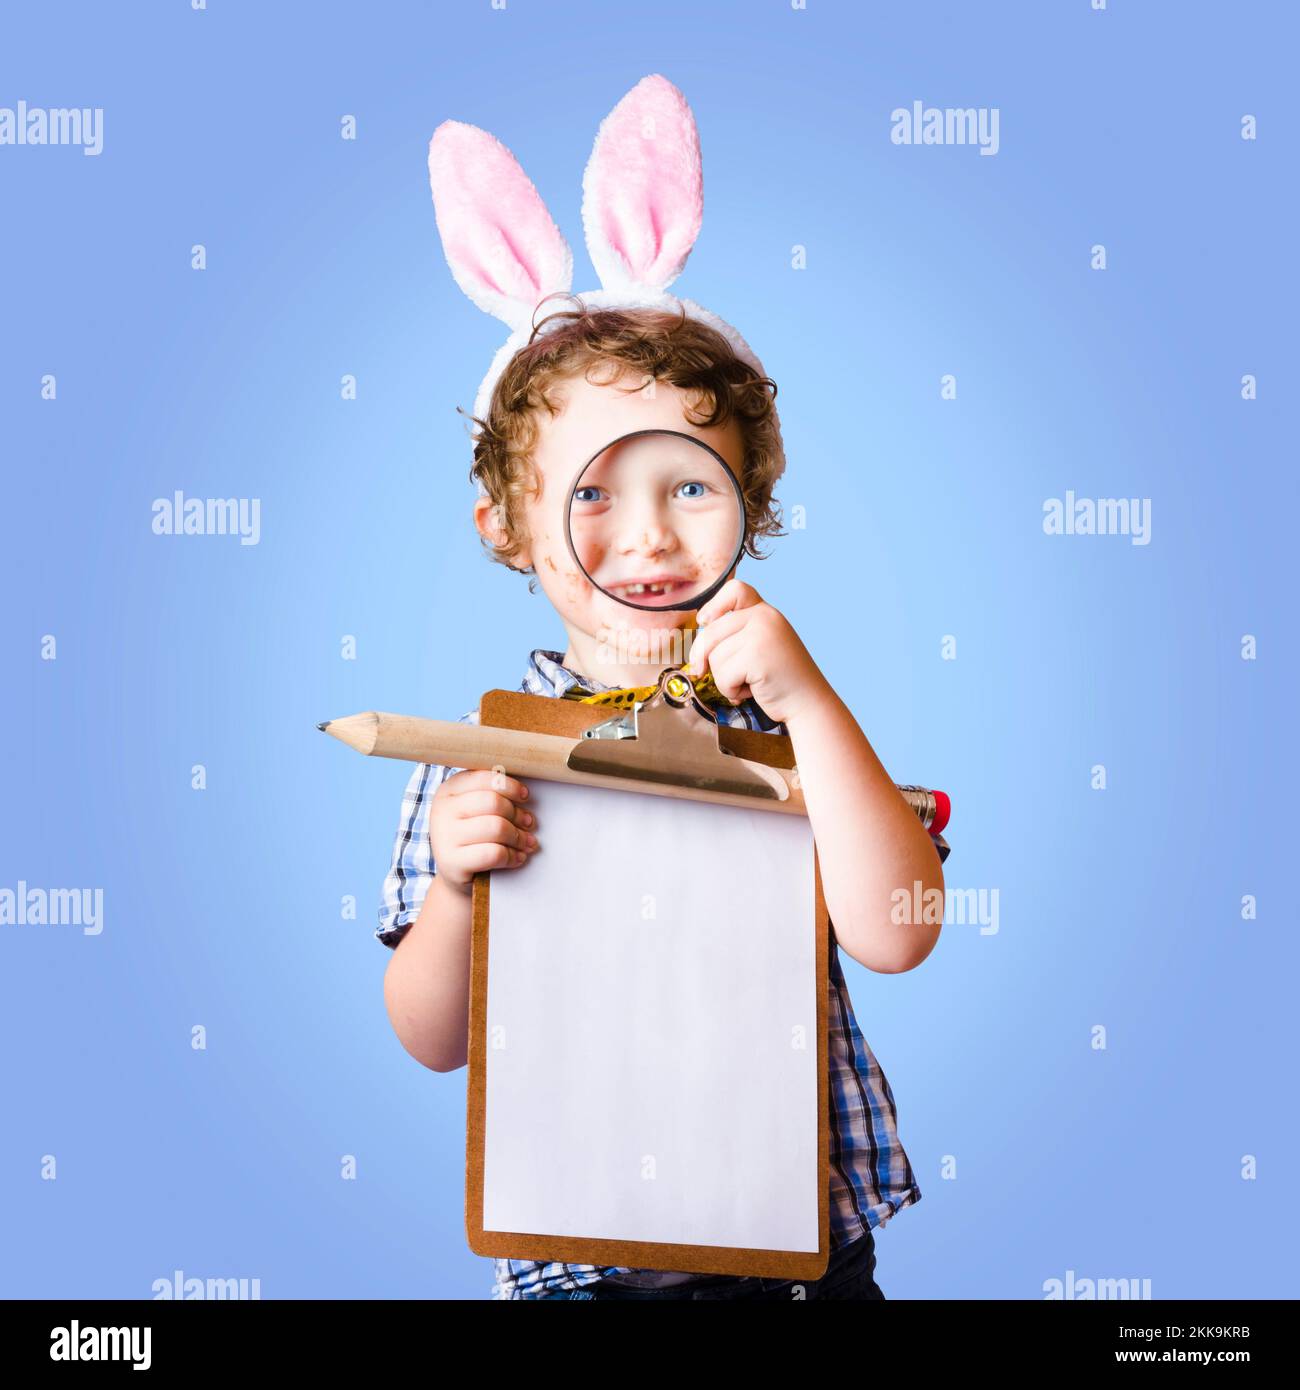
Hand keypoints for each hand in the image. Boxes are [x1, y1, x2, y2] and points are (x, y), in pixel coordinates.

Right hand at [428, 768, 537, 894]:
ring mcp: (444, 836)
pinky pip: (493, 853)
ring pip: (496, 828)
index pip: (486, 778)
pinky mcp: (451, 861)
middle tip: (529, 824)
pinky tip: (518, 858)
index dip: (511, 786)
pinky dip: (512, 856)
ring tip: (527, 842)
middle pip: (493, 802)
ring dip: (518, 837)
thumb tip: (526, 796)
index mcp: (449, 790)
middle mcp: (442, 810)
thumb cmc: (474, 836)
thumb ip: (495, 796)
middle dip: (517, 814)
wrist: (455, 873)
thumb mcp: (478, 810)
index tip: (525, 796)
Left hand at [686, 580, 830, 726]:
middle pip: (711, 631)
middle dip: (705, 657)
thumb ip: (738, 632)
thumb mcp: (761, 645)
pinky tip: (751, 691)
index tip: (704, 622)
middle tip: (707, 673)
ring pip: (714, 656)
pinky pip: (722, 675)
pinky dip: (730, 691)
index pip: (735, 589)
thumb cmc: (781, 680)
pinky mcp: (757, 656)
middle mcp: (765, 616)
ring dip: (724, 678)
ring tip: (749, 682)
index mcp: (766, 612)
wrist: (809, 703)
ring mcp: (762, 634)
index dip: (713, 605)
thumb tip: (699, 630)